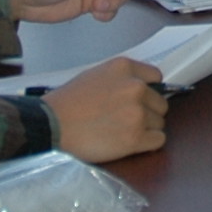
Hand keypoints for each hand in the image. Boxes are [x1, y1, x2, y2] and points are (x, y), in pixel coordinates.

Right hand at [43, 58, 167, 163]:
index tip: (138, 100)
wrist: (51, 126)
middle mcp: (136, 87)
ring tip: (120, 132)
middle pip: (160, 103)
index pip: (156, 77)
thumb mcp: (95, 75)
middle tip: (124, 120)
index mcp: (125, 68)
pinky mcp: (136, 137)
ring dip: (146, 129)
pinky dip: (147, 144)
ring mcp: (138, 113)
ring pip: (160, 123)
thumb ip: (121, 79)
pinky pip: (158, 140)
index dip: (148, 91)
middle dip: (147, 112)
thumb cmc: (67, 103)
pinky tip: (127, 143)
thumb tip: (141, 89)